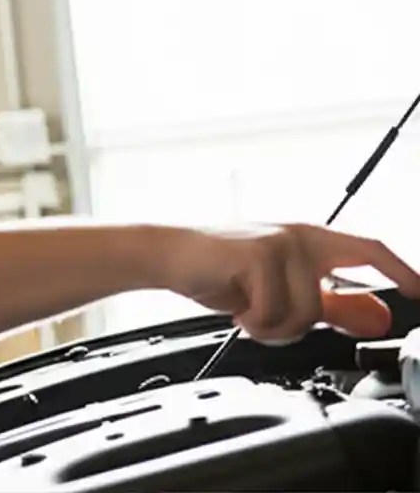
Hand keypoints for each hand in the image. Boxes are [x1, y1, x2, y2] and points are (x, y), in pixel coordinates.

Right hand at [162, 224, 419, 343]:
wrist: (169, 255)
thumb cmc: (220, 270)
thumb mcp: (282, 291)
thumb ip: (333, 304)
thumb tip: (376, 317)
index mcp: (311, 239)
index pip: (369, 250)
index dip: (400, 270)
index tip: (419, 291)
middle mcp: (300, 236)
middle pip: (325, 301)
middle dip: (296, 323)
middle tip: (262, 321)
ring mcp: (280, 243)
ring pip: (300, 313)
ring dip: (270, 326)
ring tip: (245, 310)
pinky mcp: (257, 255)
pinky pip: (271, 311)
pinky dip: (252, 322)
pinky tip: (235, 306)